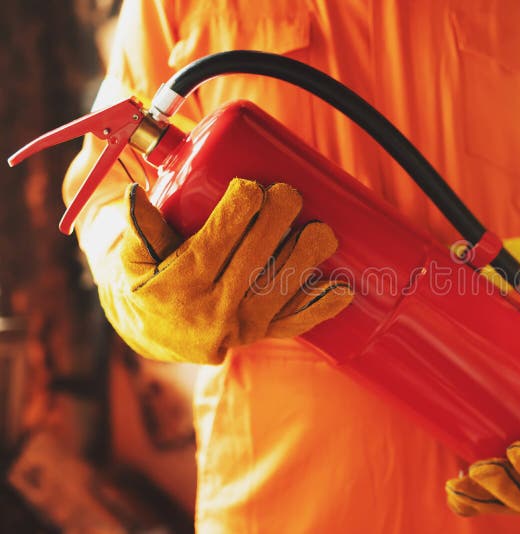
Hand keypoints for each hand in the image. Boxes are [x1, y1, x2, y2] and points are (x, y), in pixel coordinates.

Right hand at [98, 178, 352, 363]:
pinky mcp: (260, 334)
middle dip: (276, 224)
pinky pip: (293, 323)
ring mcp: (241, 326)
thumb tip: (136, 194)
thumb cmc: (146, 276)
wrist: (151, 331)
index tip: (252, 187)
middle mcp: (213, 309)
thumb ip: (138, 222)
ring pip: (278, 291)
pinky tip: (343, 290)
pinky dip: (319, 308)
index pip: (214, 241)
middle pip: (252, 261)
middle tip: (291, 193)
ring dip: (305, 261)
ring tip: (323, 232)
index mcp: (181, 281)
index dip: (237, 213)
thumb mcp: (132, 251)